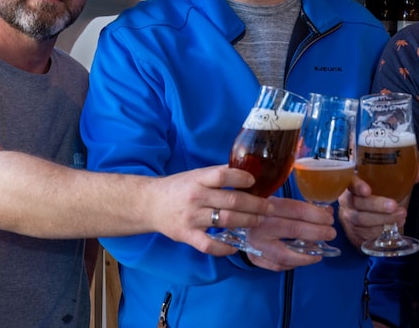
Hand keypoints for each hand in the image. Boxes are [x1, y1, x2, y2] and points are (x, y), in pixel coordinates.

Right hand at [149, 165, 269, 255]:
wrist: (149, 204)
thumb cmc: (178, 188)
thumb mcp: (196, 175)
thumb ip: (219, 174)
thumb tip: (248, 172)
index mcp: (198, 179)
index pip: (222, 176)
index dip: (241, 178)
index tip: (254, 182)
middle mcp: (195, 197)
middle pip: (231, 201)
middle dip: (255, 205)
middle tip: (269, 207)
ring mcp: (191, 218)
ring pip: (225, 221)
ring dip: (247, 222)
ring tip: (259, 220)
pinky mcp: (187, 235)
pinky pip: (209, 245)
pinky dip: (225, 247)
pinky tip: (236, 245)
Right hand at [243, 197, 336, 270]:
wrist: (235, 222)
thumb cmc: (263, 211)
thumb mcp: (279, 202)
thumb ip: (302, 206)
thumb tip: (327, 212)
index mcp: (267, 206)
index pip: (297, 210)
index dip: (317, 214)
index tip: (329, 218)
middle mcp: (260, 225)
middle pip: (294, 230)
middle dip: (318, 232)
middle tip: (331, 233)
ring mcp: (256, 244)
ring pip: (286, 254)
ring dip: (308, 254)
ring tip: (320, 251)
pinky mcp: (254, 258)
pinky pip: (278, 266)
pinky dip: (295, 263)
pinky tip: (306, 258)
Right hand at [337, 163, 418, 248]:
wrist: (370, 219)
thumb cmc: (381, 196)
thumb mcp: (392, 186)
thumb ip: (406, 176)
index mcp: (354, 183)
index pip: (350, 182)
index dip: (357, 186)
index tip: (367, 190)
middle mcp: (348, 200)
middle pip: (358, 203)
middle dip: (377, 205)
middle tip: (394, 206)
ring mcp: (349, 217)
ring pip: (362, 219)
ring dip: (383, 219)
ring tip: (401, 216)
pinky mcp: (354, 232)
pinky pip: (365, 232)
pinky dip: (381, 230)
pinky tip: (394, 226)